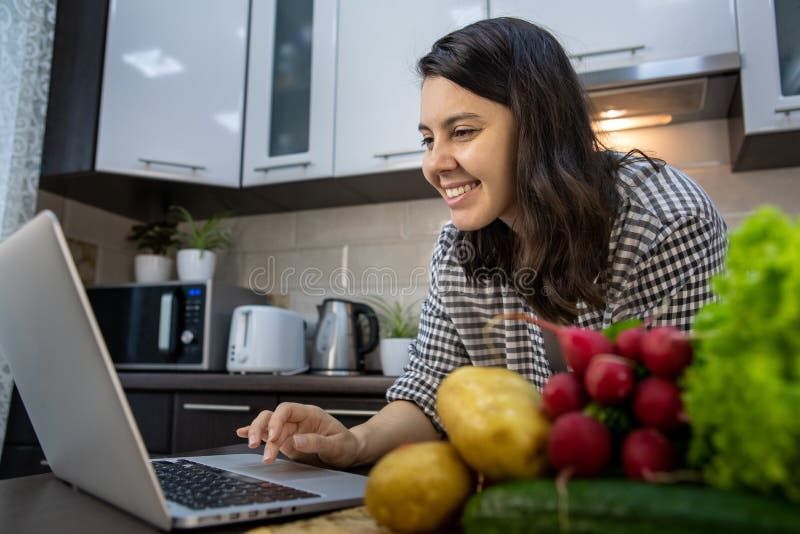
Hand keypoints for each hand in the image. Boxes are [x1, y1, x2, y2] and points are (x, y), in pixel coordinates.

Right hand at [235, 403, 360, 468]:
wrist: (349, 452)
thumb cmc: (346, 445)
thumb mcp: (337, 445)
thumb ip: (317, 442)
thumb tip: (296, 440)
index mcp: (310, 414)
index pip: (287, 410)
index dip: (276, 421)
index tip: (273, 437)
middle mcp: (297, 420)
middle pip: (272, 416)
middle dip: (260, 428)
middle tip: (254, 445)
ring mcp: (290, 430)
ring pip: (266, 425)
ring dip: (256, 434)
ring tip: (251, 446)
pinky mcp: (286, 441)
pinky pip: (267, 435)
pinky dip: (254, 433)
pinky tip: (241, 433)